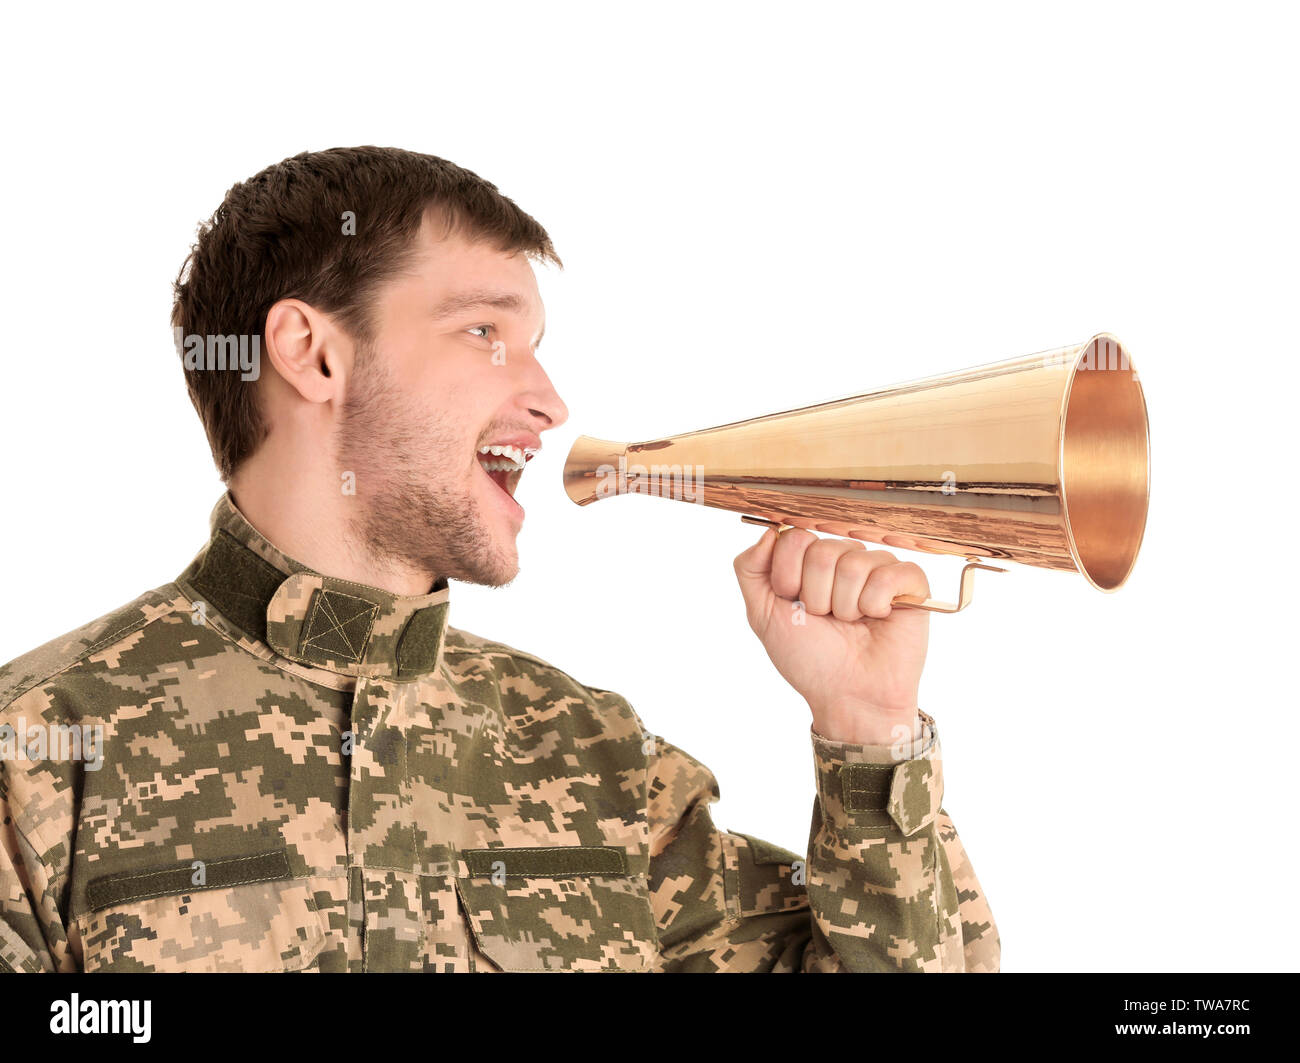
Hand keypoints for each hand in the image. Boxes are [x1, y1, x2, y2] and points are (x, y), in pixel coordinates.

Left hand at [733, 527, 929, 744]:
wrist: (849, 696)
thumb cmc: (809, 659)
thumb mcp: (763, 614)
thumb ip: (750, 569)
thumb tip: (768, 530)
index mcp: (809, 563)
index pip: (794, 538)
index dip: (789, 576)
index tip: (794, 605)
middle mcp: (844, 559)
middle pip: (823, 550)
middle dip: (817, 596)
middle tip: (828, 619)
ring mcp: (878, 568)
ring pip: (855, 562)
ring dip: (846, 605)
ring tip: (852, 624)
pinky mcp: (910, 582)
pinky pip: (889, 572)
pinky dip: (876, 603)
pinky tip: (878, 618)